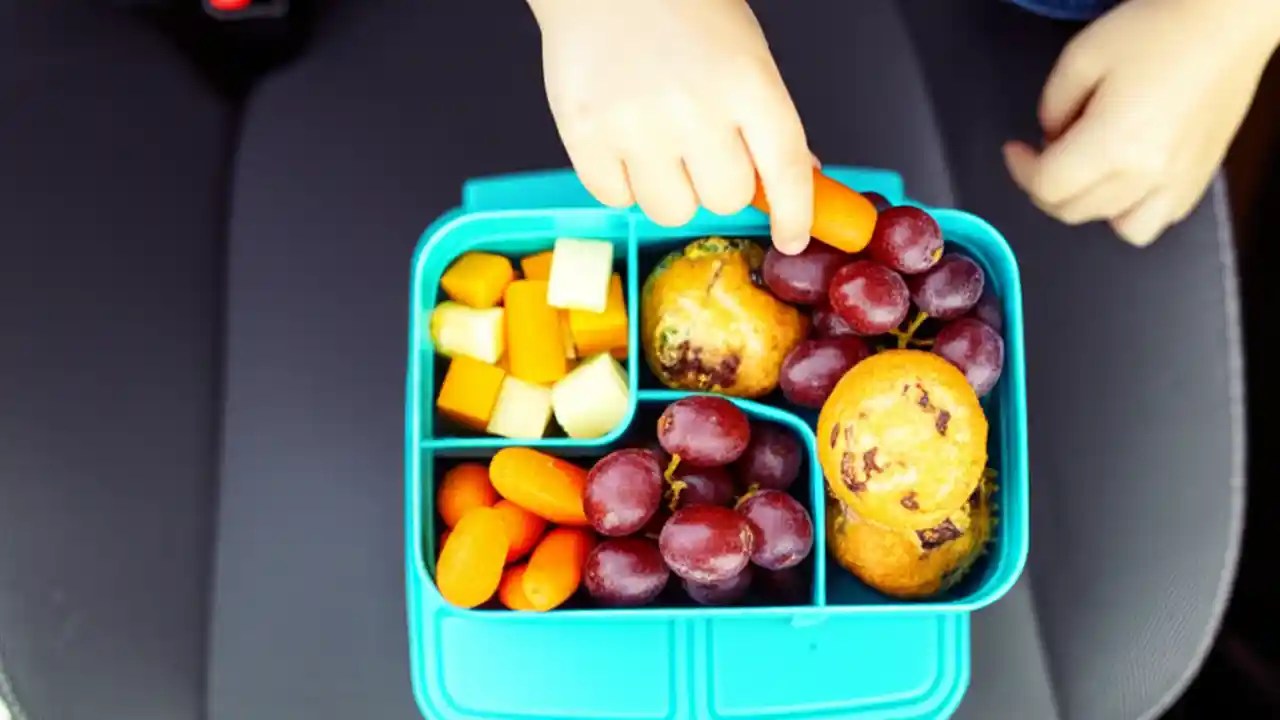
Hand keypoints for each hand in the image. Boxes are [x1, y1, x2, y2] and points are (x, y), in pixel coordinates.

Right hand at [529, 0, 814, 252]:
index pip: (786, 170)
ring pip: (672, 210)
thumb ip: (768, 118)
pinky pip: (616, 199)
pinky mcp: (585, 137)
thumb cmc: (678, 6)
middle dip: (719, 184)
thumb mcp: (745, 52)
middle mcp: (694, 108)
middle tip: (702, 150)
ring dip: (671, 190)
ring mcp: (635, 126)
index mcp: (747, 81)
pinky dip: (622, 181)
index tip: (791, 237)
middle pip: (726, 199)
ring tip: (658, 143)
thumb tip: (798, 180)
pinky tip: (622, 139)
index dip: (794, 213)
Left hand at [1004, 0, 1279, 246]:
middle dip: (1048, 187)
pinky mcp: (1201, 178)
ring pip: (1121, 228)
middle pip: (1075, 211)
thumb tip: (1050, 139)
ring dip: (1093, 206)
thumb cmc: (1156, 30)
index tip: (1016, 150)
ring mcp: (1179, 181)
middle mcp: (1147, 174)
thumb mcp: (1081, 57)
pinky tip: (1130, 177)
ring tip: (1091, 171)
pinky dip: (1136, 208)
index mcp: (1113, 145)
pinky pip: (1161, 219)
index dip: (1021, 171)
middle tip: (1049, 153)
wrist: (1226, 23)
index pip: (1047, 187)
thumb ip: (1052, 106)